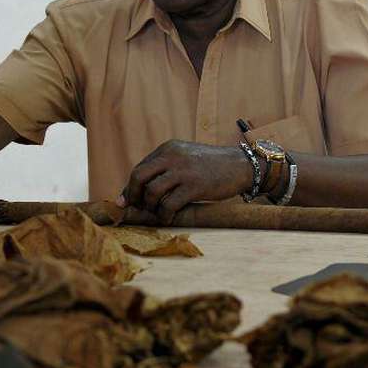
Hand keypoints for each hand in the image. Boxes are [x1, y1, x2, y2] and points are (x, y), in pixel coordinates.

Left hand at [117, 140, 253, 223]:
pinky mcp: (195, 186)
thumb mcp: (185, 158)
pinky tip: (168, 218)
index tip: (127, 200)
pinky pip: (169, 205)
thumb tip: (138, 189)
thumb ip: (165, 168)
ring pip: (152, 192)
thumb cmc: (211, 166)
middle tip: (136, 208)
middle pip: (139, 176)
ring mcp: (183, 171)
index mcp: (168, 149)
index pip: (140, 168)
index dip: (130, 187)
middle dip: (133, 195)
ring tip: (157, 213)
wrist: (241, 165)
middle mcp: (172, 156)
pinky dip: (165, 215)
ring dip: (150, 207)